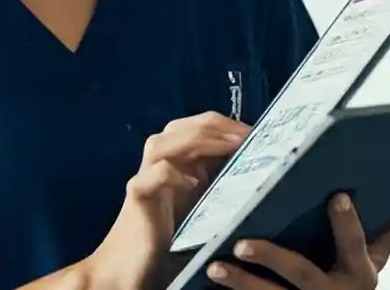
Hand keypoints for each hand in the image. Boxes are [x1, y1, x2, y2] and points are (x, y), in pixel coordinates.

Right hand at [82, 112, 251, 288]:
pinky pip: (154, 175)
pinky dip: (173, 173)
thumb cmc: (170, 234)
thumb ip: (219, 180)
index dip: (229, 125)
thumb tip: (257, 165)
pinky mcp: (138, 196)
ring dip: (199, 140)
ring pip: (162, 143)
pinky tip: (194, 183)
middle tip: (249, 138)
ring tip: (230, 148)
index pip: (199, 125)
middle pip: (183, 126)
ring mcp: (144, 176)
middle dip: (219, 127)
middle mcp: (156, 160)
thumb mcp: (202, 202)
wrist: (130, 263)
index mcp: (174, 157)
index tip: (260, 134)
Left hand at [205, 193, 389, 288]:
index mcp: (359, 274)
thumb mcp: (375, 260)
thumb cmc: (353, 286)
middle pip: (301, 274)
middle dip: (272, 258)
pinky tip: (207, 282)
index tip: (337, 196)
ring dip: (241, 283)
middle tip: (243, 243)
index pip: (355, 246)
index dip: (348, 224)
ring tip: (215, 266)